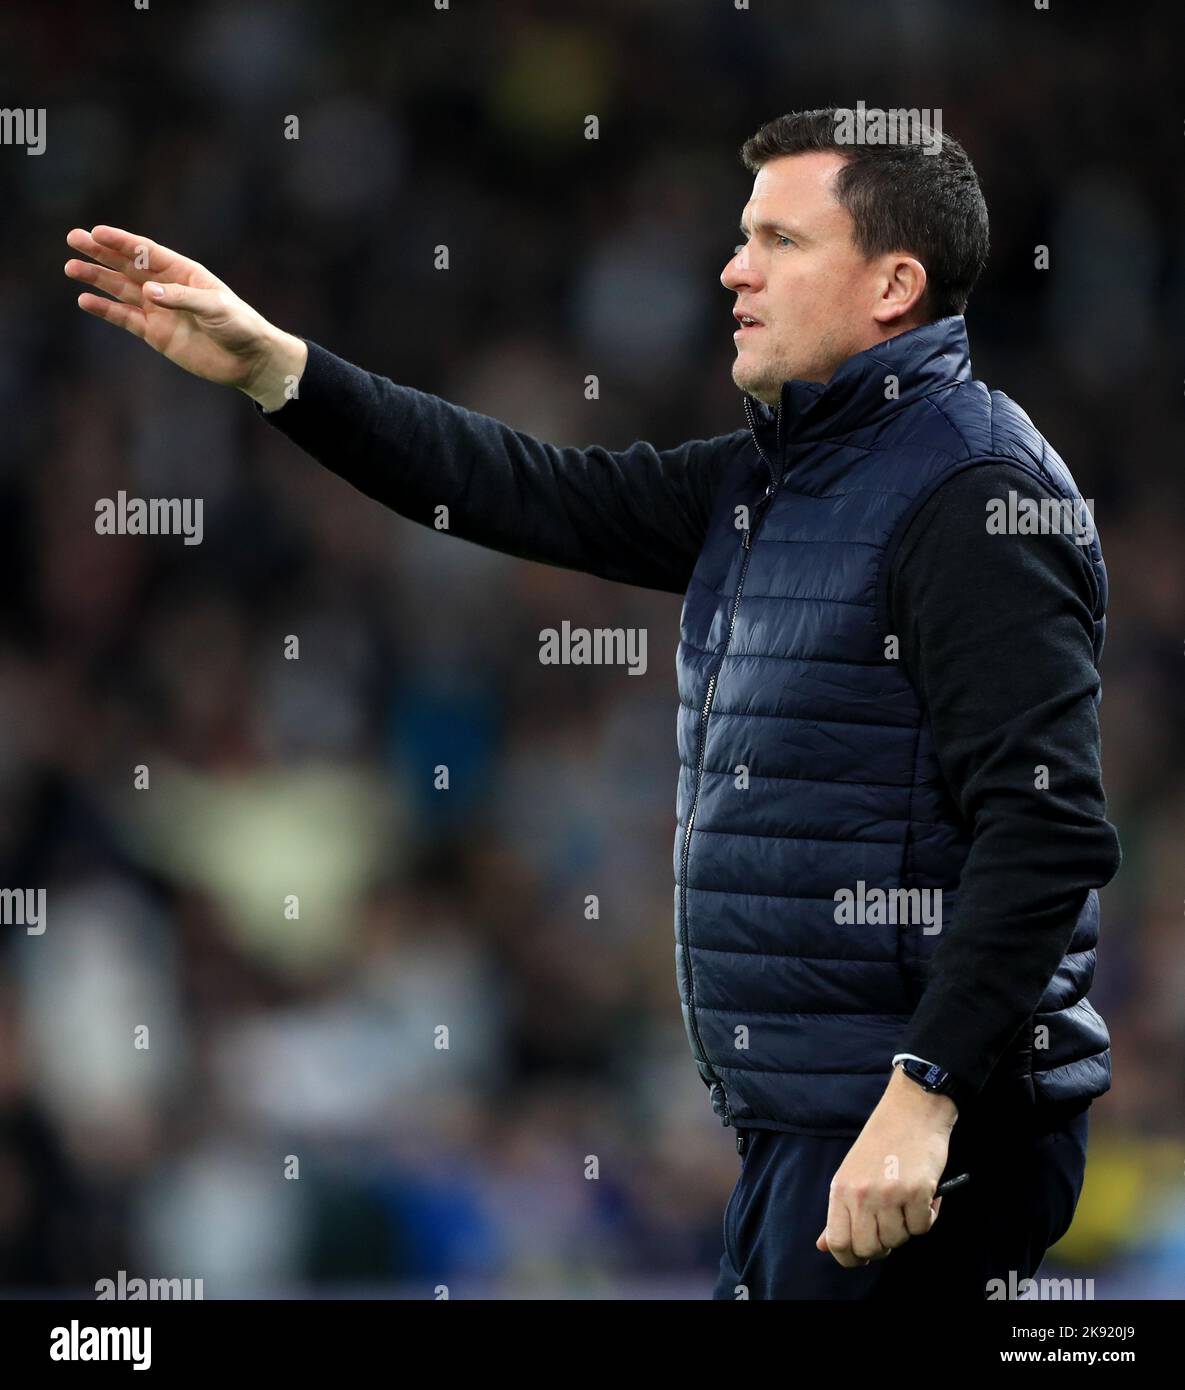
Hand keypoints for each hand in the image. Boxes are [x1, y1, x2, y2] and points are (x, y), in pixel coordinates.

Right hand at [65, 224, 306, 409]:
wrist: (248, 360)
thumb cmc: (240, 326)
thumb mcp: (216, 307)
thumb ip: (182, 299)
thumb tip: (148, 292)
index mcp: (183, 272)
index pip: (146, 252)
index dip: (121, 242)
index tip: (96, 232)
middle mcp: (167, 287)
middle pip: (127, 266)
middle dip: (100, 253)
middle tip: (73, 239)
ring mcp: (159, 310)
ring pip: (121, 289)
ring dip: (97, 278)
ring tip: (71, 267)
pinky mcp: (156, 334)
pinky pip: (125, 318)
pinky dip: (106, 310)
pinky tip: (85, 300)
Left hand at [816, 1064, 956, 1267]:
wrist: (911, 1110)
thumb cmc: (881, 1142)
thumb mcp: (851, 1173)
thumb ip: (840, 1212)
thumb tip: (823, 1247)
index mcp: (840, 1189)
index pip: (837, 1242)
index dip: (850, 1258)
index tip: (863, 1256)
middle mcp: (861, 1194)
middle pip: (869, 1249)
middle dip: (883, 1246)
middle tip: (891, 1228)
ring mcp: (889, 1194)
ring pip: (898, 1240)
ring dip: (907, 1228)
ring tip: (907, 1202)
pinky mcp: (918, 1192)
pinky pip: (923, 1227)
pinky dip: (928, 1216)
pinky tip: (926, 1196)